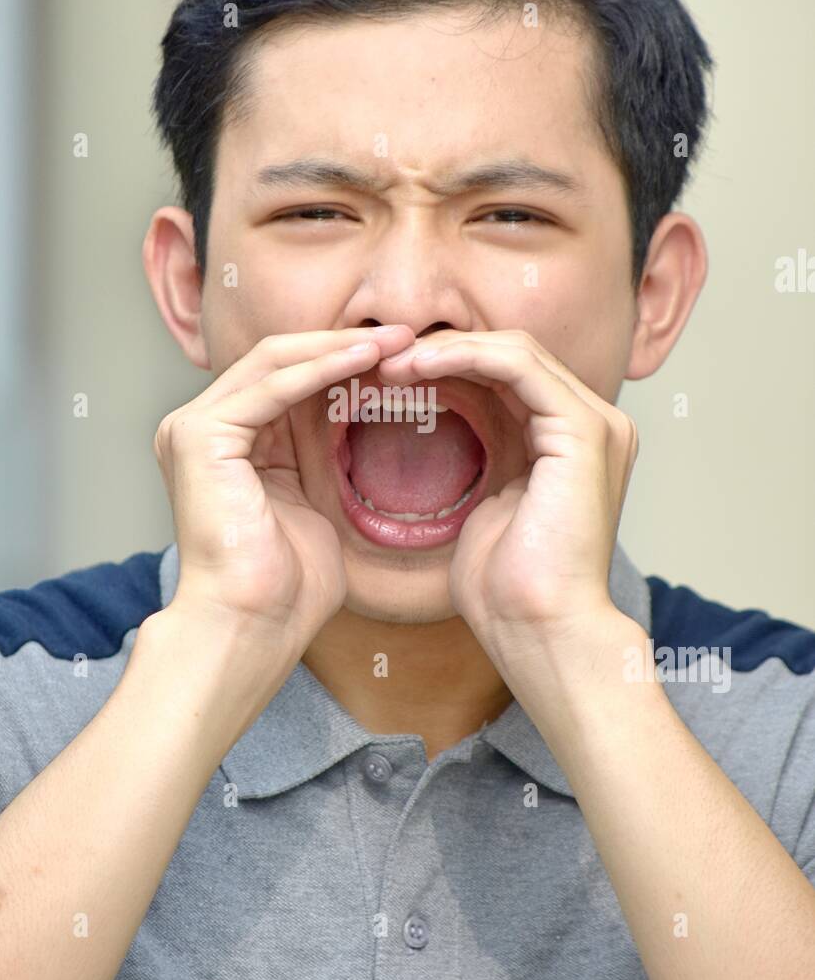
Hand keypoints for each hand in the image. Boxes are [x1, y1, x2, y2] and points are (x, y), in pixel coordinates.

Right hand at [154, 325, 412, 639]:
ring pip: (274, 362)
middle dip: (344, 342)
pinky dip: (321, 368)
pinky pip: (271, 388)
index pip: (284, 377)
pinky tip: (365, 359)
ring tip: (395, 340)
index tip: (402, 354)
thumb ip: (318, 455)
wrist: (254, 626)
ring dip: (339, 346)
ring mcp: (190, 428)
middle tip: (405, 334)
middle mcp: (198, 427)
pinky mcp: (199, 436)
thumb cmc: (286, 585)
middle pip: (277, 360)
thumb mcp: (313, 501)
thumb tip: (359, 418)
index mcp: (222, 441)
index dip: (341, 358)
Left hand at [377, 329, 638, 637]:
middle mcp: (594, 424)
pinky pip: (519, 367)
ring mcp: (596, 423)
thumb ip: (485, 457)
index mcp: (574, 441)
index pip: (510, 375)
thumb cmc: (508, 587)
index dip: (450, 365)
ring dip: (448, 350)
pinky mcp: (584, 430)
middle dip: (444, 351)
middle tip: (384, 361)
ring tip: (394, 363)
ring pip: (516, 351)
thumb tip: (447, 427)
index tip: (390, 375)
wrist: (538, 629)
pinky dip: (467, 357)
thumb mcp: (488, 504)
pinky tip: (420, 367)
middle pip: (513, 355)